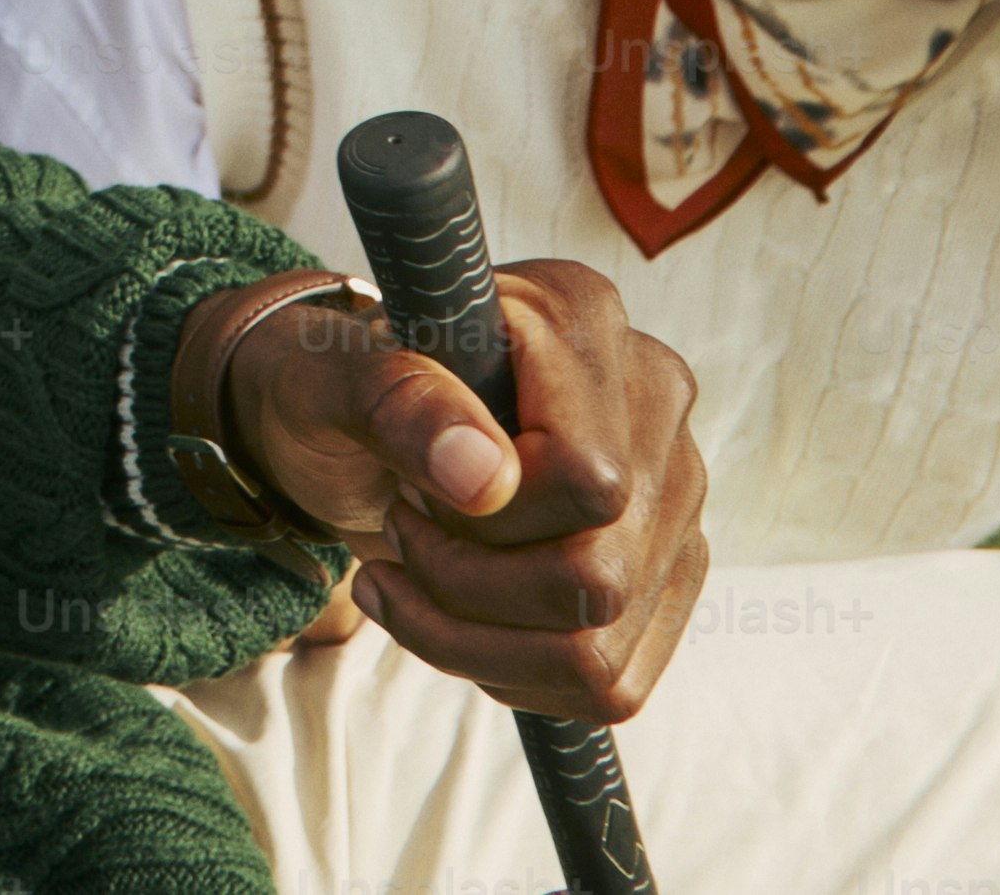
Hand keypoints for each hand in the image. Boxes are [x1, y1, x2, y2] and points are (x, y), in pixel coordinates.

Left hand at [203, 264, 709, 727]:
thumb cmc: (338, 389)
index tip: (414, 485)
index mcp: (583, 318)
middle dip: (466, 580)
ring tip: (414, 570)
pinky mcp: (664, 577)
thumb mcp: (328, 378)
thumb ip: (398, 401)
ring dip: (472, 636)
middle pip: (596, 576)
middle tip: (402, 527)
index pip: (585, 477)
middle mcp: (653, 403)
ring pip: (598, 647)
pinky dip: (504, 671)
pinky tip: (451, 620)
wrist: (348, 429)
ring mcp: (672, 498)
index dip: (486, 514)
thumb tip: (486, 477)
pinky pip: (605, 682)